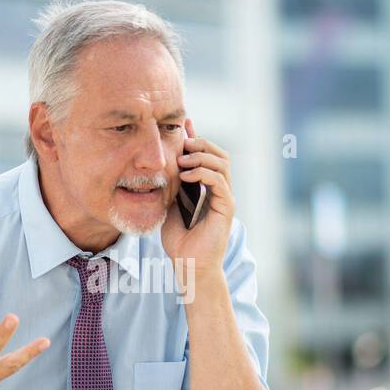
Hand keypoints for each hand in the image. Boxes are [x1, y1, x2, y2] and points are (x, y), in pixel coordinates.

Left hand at [161, 118, 233, 278]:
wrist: (188, 265)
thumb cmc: (179, 241)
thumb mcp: (169, 205)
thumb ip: (171, 186)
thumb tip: (163, 164)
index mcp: (208, 188)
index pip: (207, 156)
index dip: (197, 138)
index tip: (184, 123)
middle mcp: (221, 191)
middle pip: (220, 154)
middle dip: (202, 143)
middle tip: (183, 142)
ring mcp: (225, 199)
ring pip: (222, 164)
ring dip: (202, 156)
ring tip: (182, 159)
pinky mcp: (226, 209)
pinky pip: (220, 183)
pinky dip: (204, 174)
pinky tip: (186, 175)